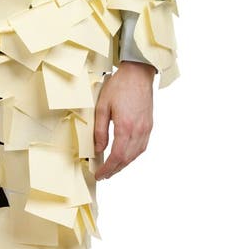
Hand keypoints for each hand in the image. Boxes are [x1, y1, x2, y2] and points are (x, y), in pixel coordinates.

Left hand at [93, 61, 155, 179]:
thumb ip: (100, 130)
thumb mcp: (102, 106)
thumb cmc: (119, 86)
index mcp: (125, 127)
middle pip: (126, 159)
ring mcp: (146, 129)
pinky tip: (125, 155)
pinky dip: (132, 155)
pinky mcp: (149, 125)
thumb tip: (98, 148)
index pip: (116, 156)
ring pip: (135, 155)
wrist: (138, 74)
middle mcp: (138, 131)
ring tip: (113, 168)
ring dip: (124, 164)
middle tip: (104, 174)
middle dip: (114, 170)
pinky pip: (142, 147)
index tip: (99, 174)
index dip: (107, 169)